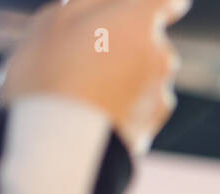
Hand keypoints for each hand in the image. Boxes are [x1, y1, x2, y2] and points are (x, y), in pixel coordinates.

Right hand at [0, 0, 190, 154]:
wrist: (65, 153)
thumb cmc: (51, 79)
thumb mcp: (52, 23)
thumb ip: (86, 6)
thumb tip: (103, 6)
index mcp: (139, 21)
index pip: (169, 0)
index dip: (158, 3)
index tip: (147, 6)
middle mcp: (161, 56)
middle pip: (145, 40)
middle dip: (121, 43)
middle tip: (77, 55)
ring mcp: (161, 94)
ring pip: (139, 74)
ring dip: (116, 78)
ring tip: (73, 91)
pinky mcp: (154, 126)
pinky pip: (134, 106)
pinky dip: (115, 106)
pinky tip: (82, 115)